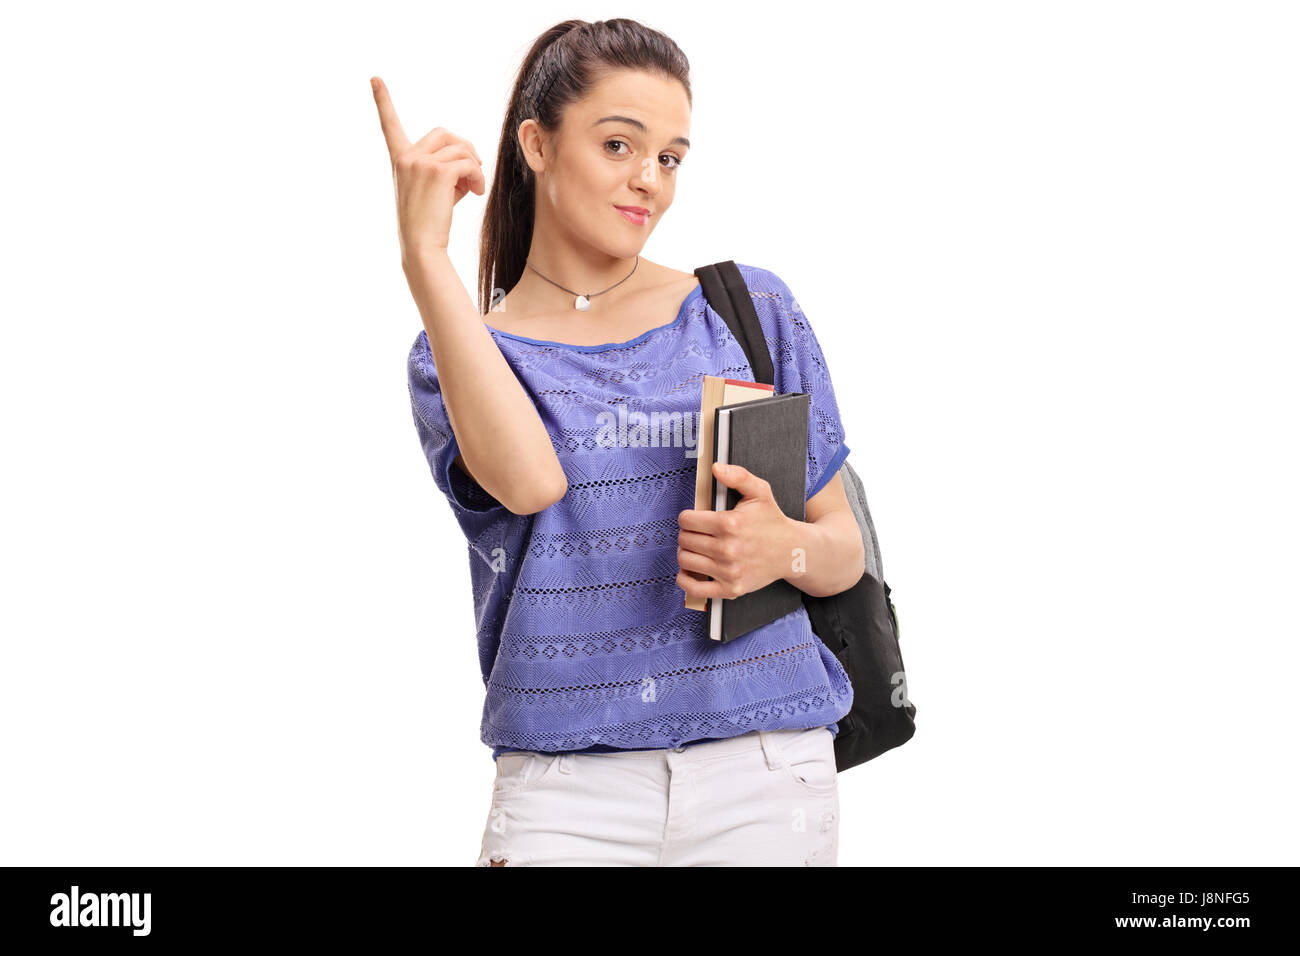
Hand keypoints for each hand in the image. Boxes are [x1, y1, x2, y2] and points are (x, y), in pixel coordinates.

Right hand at [371, 76, 485, 261]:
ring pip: (460, 149)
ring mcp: (420, 162)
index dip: (382, 101)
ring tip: (475, 187)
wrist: (422, 247)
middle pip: (444, 133)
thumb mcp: (432, 191)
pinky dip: (478, 176)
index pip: (389, 125)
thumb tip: (471, 159)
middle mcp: (406, 157)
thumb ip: (443, 167)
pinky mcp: (438, 171)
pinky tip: (476, 192)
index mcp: (400, 160)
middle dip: (463, 147)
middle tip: (474, 169)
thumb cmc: (429, 224)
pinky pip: (468, 163)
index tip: (374, 79)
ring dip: (474, 166)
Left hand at [676, 462, 795, 602]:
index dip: (688, 517)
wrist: (792, 552)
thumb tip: (716, 467)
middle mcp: (727, 549)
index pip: (686, 520)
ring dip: (686, 553)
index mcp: (730, 523)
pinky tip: (690, 570)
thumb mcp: (760, 491)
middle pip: (684, 540)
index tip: (695, 518)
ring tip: (697, 548)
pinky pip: (695, 588)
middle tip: (698, 533)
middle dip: (687, 533)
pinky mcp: (731, 589)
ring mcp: (728, 571)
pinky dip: (685, 579)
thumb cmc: (772, 521)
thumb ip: (738, 476)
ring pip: (685, 560)